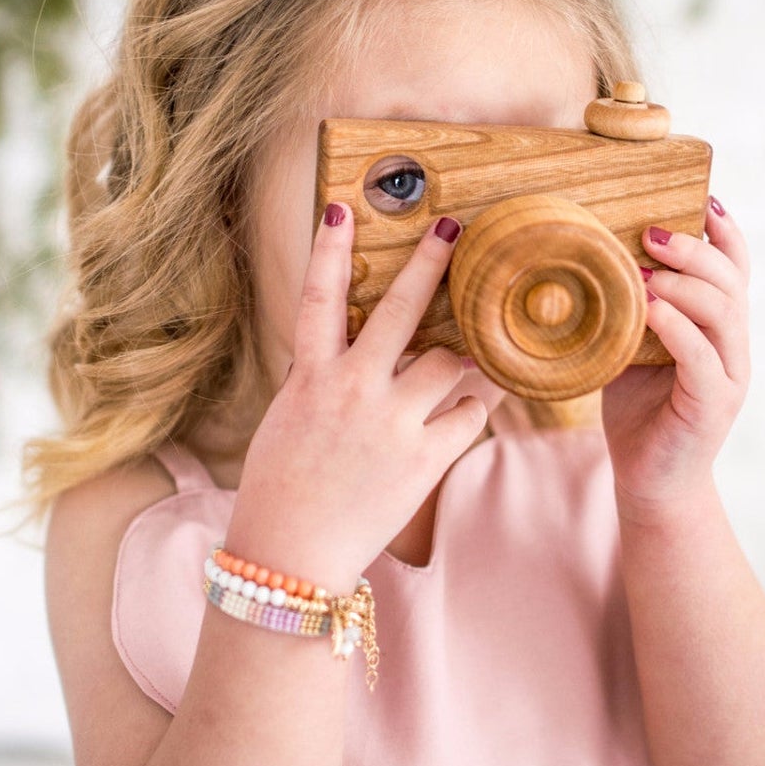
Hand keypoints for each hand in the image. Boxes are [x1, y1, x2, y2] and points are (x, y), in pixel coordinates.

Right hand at [224, 204, 486, 591]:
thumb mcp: (288, 420)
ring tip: (483, 341)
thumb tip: (350, 348)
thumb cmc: (281, 489)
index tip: (342, 207)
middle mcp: (352, 391)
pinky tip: (475, 402)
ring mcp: (390, 424)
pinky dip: (475, 406)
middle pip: (400, 310)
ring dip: (467, 352)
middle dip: (430, 264)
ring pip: (447, 362)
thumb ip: (322, 380)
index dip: (328, 248)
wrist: (289, 558)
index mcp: (310, 377)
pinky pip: (469, 416)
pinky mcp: (423, 462)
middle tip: (456, 227)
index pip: (318, 297)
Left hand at [601, 195, 750, 520]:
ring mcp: (728, 376)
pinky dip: (676, 327)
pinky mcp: (712, 405)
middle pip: (732, 281)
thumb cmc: (636, 410)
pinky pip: (701, 356)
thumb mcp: (631, 346)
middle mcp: (733, 346)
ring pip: (724, 313)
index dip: (724, 231)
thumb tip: (587, 253)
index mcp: (718, 327)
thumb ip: (628, 306)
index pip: (735, 267)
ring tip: (644, 267)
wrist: (650, 482)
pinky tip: (647, 308)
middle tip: (650, 231)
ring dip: (684, 282)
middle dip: (695, 248)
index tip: (700, 198)